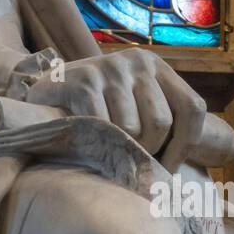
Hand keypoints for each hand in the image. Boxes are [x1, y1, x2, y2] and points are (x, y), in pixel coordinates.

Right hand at [25, 47, 232, 173]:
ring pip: (132, 130)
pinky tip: (86, 139)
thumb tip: (191, 172)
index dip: (186, 145)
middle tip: (128, 158)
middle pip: (162, 124)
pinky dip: (96, 142)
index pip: (193, 108)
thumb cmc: (94, 108)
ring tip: (103, 145)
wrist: (41, 90)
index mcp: (155, 66)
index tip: (167, 167)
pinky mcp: (81, 81)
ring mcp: (107, 69)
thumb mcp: (131, 102)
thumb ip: (157, 119)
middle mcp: (136, 62)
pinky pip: (103, 126)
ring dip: (118, 147)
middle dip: (147, 152)